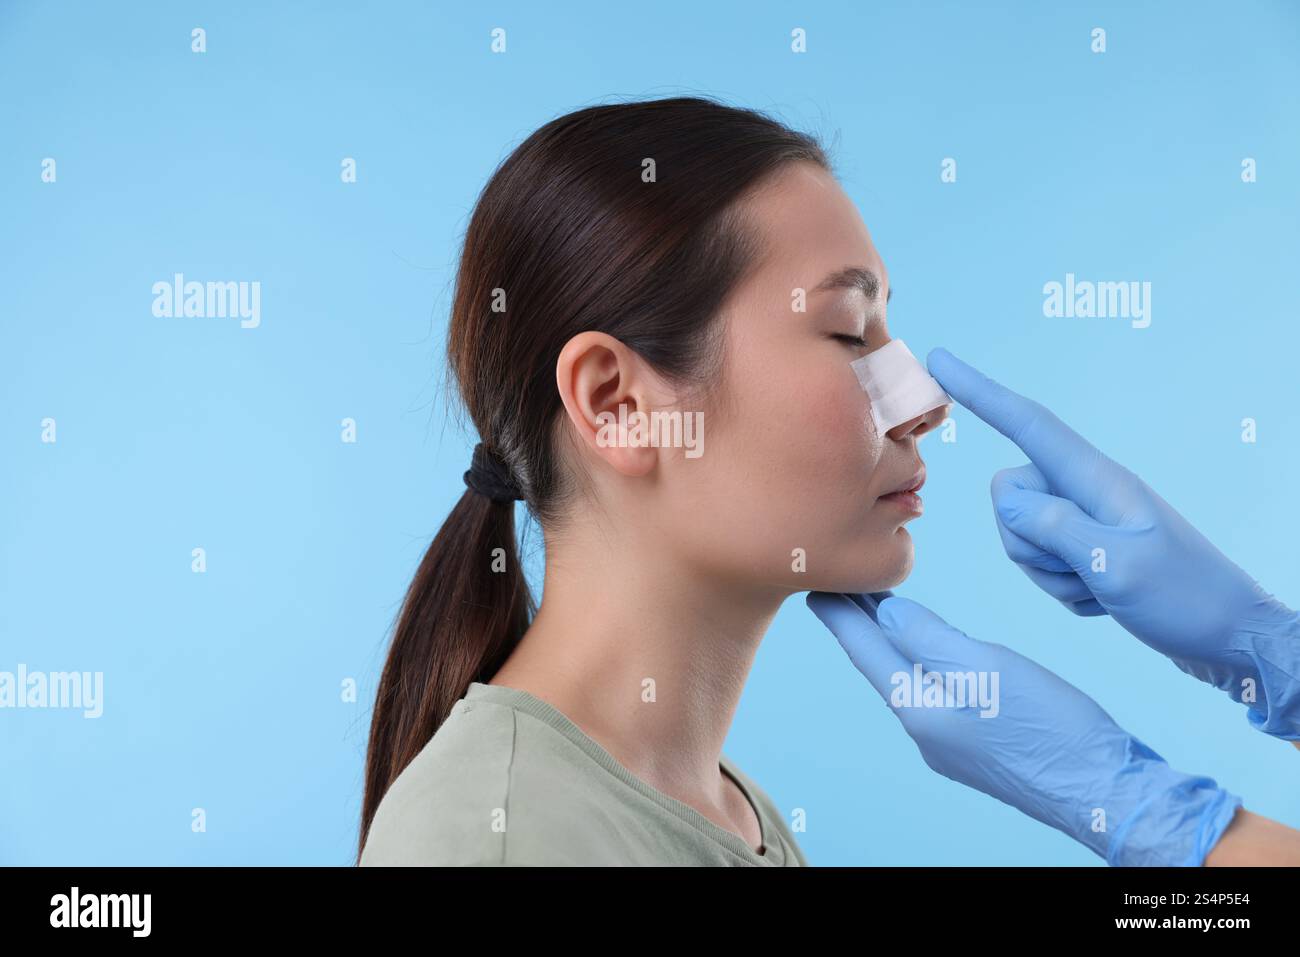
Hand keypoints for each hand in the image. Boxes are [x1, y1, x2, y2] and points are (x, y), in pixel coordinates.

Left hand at [807, 591, 1242, 865]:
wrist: (1104, 794)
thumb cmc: (1049, 729)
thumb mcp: (986, 668)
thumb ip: (930, 639)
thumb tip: (885, 613)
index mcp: (917, 706)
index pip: (864, 649)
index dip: (840, 613)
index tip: (816, 583)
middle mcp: (924, 728)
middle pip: (881, 663)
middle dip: (859, 623)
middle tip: (840, 585)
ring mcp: (949, 742)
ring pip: (907, 678)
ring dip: (891, 641)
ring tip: (878, 607)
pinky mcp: (977, 745)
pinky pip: (935, 693)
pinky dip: (923, 662)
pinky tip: (930, 652)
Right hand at [927, 347, 1299, 739]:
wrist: (1231, 638)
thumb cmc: (1185, 599)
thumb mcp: (1119, 566)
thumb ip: (1055, 527)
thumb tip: (1004, 497)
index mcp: (1099, 480)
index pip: (1028, 424)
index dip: (979, 391)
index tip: (939, 360)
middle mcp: (1088, 491)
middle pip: (1009, 496)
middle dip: (1028, 543)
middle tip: (1085, 570)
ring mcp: (1087, 520)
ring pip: (1018, 535)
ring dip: (1049, 573)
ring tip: (1100, 587)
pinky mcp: (1088, 549)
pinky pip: (1040, 564)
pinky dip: (1064, 589)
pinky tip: (1105, 598)